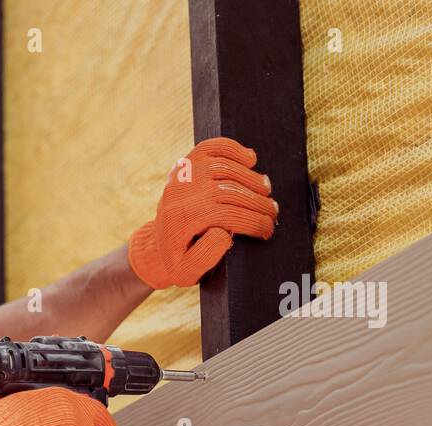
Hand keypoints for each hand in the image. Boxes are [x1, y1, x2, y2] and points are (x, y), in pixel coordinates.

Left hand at [128, 137, 277, 289]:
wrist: (158, 244)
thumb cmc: (179, 260)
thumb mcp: (187, 272)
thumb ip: (205, 257)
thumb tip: (224, 232)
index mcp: (181, 220)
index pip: (227, 215)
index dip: (254, 222)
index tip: (268, 230)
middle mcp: (180, 193)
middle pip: (230, 191)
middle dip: (258, 203)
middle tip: (273, 212)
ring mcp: (182, 175)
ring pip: (226, 169)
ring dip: (252, 180)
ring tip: (266, 192)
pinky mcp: (186, 163)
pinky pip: (213, 147)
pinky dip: (234, 149)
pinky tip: (250, 160)